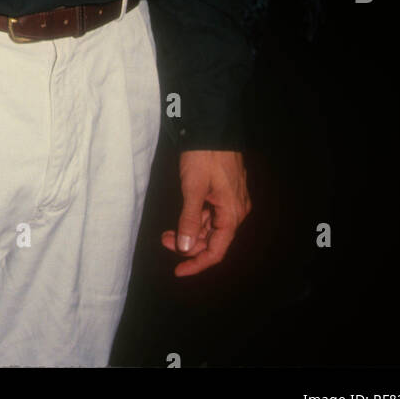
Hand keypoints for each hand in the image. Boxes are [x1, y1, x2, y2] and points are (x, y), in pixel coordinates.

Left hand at [162, 149, 249, 277]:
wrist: (212, 127)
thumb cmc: (204, 156)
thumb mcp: (193, 189)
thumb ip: (189, 221)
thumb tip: (184, 248)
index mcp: (232, 214)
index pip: (216, 251)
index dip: (197, 264)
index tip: (177, 271)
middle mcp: (236, 211)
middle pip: (213, 241)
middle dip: (188, 246)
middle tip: (163, 241)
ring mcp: (231, 201)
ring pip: (211, 228)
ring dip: (190, 233)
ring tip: (166, 233)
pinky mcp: (225, 192)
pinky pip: (211, 214)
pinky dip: (195, 219)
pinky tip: (180, 219)